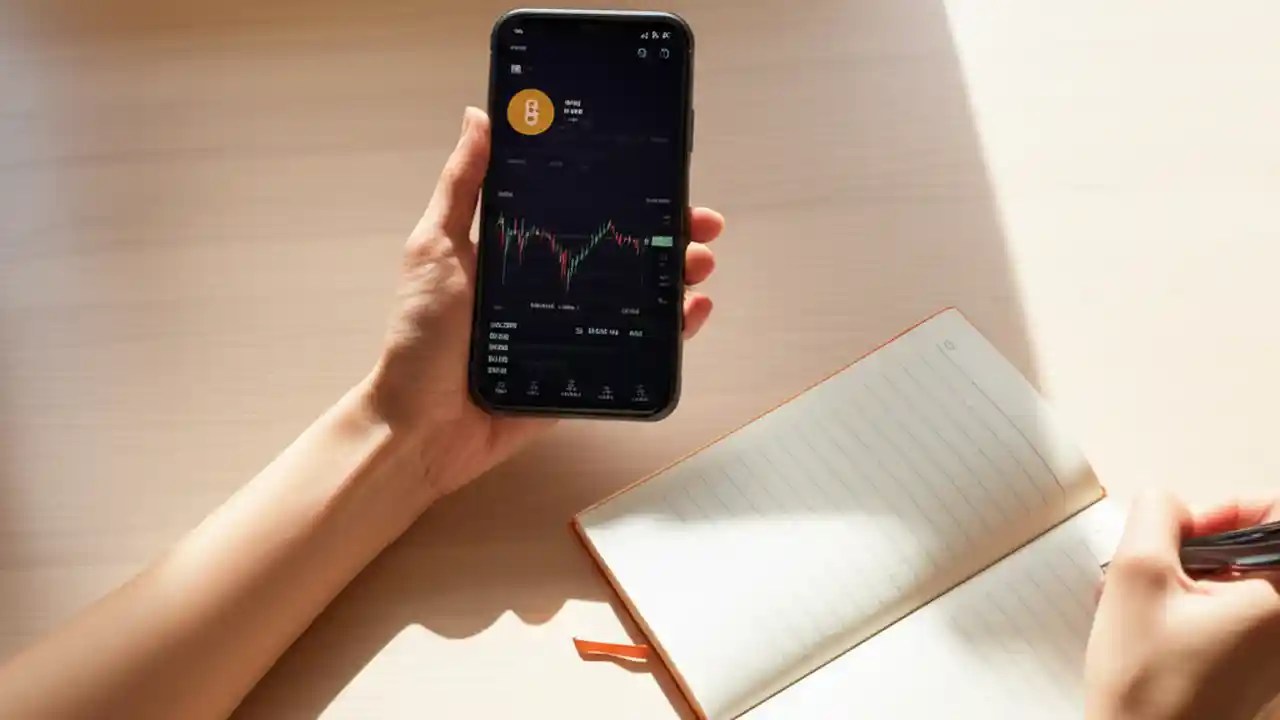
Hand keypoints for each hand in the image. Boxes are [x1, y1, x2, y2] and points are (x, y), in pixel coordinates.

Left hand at [368, 107, 724, 505]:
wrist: (423, 427)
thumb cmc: (421, 338)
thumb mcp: (437, 248)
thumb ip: (462, 187)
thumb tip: (479, 117)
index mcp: (520, 248)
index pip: (585, 210)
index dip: (625, 193)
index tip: (659, 176)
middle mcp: (552, 283)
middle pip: (624, 248)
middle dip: (668, 231)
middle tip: (699, 222)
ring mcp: (573, 326)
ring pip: (641, 293)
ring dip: (678, 272)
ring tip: (699, 262)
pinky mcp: (586, 368)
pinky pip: (640, 345)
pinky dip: (675, 328)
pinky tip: (693, 310)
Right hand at [1086, 491, 1279, 719]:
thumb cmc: (1145, 680)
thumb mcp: (1137, 575)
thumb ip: (1157, 515)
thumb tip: (1173, 505)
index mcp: (1277, 599)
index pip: (1277, 515)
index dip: (1228, 508)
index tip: (1185, 533)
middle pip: (1248, 548)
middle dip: (1190, 548)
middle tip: (1149, 570)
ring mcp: (1268, 648)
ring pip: (1228, 579)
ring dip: (1179, 578)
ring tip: (1133, 602)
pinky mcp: (1246, 665)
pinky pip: (1222, 613)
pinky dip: (1183, 607)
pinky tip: (1143, 625)